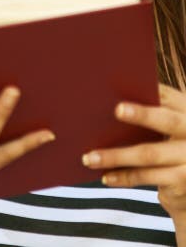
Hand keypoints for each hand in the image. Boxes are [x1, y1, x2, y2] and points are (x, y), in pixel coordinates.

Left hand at [82, 84, 185, 219]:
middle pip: (168, 121)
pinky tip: (106, 177)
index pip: (169, 97)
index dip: (152, 91)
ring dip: (116, 156)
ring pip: (150, 154)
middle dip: (143, 115)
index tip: (128, 85)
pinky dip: (124, 177)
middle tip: (117, 109)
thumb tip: (106, 98)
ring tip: (89, 158)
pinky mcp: (183, 181)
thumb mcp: (168, 127)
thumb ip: (151, 113)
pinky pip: (148, 177)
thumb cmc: (169, 147)